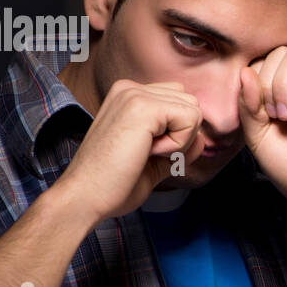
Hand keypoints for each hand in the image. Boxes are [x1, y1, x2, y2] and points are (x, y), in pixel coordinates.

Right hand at [53, 78, 205, 224]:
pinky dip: (178, 143)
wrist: (84, 198)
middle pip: (190, 103)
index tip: (147, 152)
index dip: (177, 133)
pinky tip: (148, 152)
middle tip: (148, 154)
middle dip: (182, 135)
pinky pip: (190, 119)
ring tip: (146, 153)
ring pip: (193, 110)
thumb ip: (180, 147)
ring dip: (180, 140)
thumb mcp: (155, 161)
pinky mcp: (143, 106)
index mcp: (129, 96)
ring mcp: (134, 94)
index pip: (179, 102)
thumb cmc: (113, 185)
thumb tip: (201, 138)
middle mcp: (130, 88)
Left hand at [238, 45, 286, 216]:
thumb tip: (245, 72)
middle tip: (273, 114)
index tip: (258, 113)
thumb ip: (248, 105)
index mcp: (281, 94)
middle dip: (268, 79)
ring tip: (286, 114)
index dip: (254, 81)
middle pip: (281, 52)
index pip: (264, 62)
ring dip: (284, 82)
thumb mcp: (257, 136)